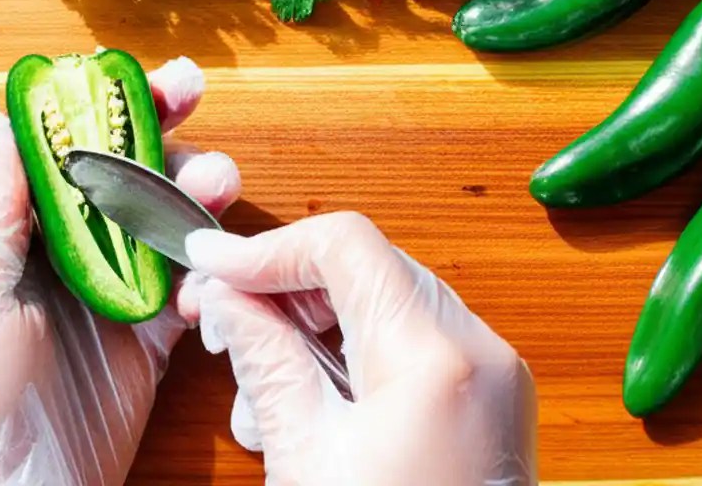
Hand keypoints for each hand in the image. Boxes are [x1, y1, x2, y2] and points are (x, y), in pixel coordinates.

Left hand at [0, 57, 241, 485]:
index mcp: (18, 231)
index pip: (66, 149)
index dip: (104, 105)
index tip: (144, 73)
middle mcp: (69, 253)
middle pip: (126, 174)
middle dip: (162, 130)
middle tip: (191, 95)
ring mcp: (114, 293)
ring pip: (166, 223)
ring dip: (194, 193)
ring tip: (215, 183)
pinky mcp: (150, 342)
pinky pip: (191, 292)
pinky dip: (209, 273)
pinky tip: (211, 270)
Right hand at [179, 213, 536, 485]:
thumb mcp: (304, 456)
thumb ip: (263, 358)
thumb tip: (225, 296)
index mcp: (434, 358)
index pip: (344, 245)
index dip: (266, 248)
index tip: (209, 262)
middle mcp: (479, 352)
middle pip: (364, 268)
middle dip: (283, 290)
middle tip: (218, 318)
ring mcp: (493, 377)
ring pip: (384, 304)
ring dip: (310, 328)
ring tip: (257, 390)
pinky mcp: (489, 403)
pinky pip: (411, 345)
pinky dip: (351, 357)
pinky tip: (306, 407)